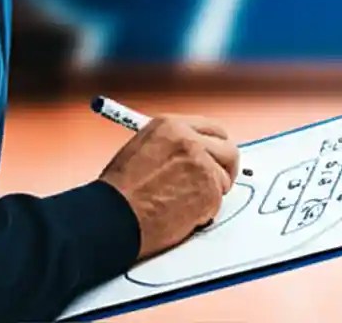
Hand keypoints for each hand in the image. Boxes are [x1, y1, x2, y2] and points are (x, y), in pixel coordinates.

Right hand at [99, 115, 239, 259]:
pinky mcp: (209, 191)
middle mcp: (190, 140)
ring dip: (209, 193)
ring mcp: (202, 165)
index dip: (216, 146)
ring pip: (223, 179)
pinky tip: (179, 214)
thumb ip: (174, 145)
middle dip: (224, 168)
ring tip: (181, 203)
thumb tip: (197, 152)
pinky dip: (203, 211)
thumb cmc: (120, 190)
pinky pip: (217, 202)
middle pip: (228, 150)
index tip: (216, 158)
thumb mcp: (143, 148)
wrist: (113, 216)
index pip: (213, 129)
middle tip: (214, 183)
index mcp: (171, 125)